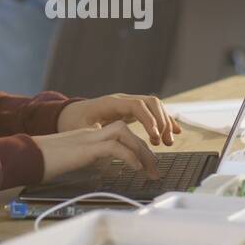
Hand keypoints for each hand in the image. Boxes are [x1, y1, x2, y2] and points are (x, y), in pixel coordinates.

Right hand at [33, 120, 159, 181]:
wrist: (25, 156)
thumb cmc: (41, 161)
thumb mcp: (69, 161)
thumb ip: (85, 160)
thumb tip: (100, 169)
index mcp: (87, 136)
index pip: (118, 133)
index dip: (135, 146)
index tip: (145, 163)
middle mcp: (89, 134)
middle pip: (125, 130)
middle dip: (144, 149)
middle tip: (155, 168)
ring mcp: (87, 138)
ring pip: (124, 133)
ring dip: (141, 150)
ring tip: (150, 169)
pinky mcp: (85, 148)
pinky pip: (114, 147)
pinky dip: (129, 156)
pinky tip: (136, 168)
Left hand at [57, 94, 182, 145]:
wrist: (71, 114)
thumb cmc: (74, 122)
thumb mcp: (80, 129)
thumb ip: (94, 134)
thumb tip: (108, 144)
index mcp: (111, 103)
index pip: (137, 105)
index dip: (149, 120)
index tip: (155, 137)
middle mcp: (123, 100)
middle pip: (150, 103)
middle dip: (161, 121)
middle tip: (164, 142)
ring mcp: (128, 104)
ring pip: (154, 106)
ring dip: (165, 122)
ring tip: (168, 142)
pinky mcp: (131, 111)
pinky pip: (152, 112)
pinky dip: (164, 121)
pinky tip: (174, 132)